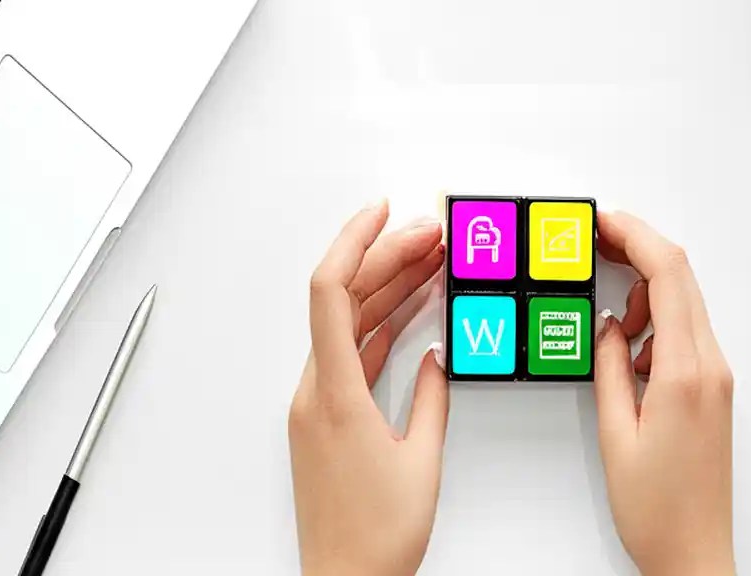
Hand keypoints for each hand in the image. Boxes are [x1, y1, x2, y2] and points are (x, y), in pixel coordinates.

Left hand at [289, 201, 449, 575]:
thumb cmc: (376, 538)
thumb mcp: (421, 462)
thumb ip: (431, 400)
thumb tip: (435, 359)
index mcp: (333, 395)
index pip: (331, 293)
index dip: (354, 242)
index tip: (381, 213)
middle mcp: (315, 392)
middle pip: (344, 302)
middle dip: (386, 259)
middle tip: (429, 235)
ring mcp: (317, 404)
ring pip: (348, 325)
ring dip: (386, 290)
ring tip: (429, 261)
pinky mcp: (326, 417)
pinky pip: (351, 354)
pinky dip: (381, 327)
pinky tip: (409, 311)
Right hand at [593, 211, 734, 575]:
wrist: (694, 554)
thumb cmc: (657, 510)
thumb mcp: (614, 433)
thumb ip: (609, 367)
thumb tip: (606, 324)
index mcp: (686, 372)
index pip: (669, 275)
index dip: (636, 235)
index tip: (605, 220)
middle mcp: (712, 366)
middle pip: (681, 278)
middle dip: (637, 251)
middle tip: (596, 245)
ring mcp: (719, 376)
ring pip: (684, 303)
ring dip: (645, 295)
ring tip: (612, 329)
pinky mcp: (714, 388)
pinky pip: (685, 333)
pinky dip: (655, 324)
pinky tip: (630, 354)